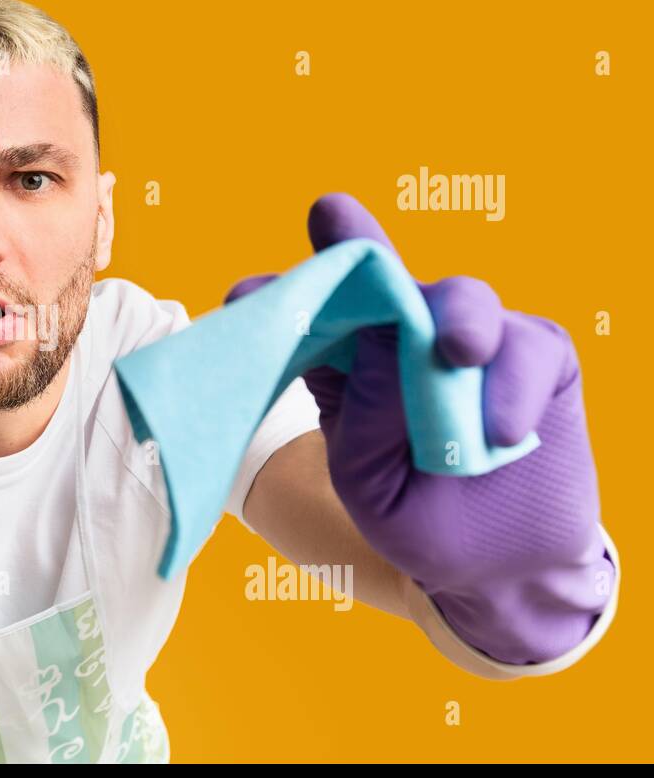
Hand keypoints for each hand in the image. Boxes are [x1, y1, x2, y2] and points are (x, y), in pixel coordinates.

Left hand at [225, 193, 613, 664]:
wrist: (509, 564)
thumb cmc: (423, 522)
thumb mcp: (373, 487)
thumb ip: (370, 418)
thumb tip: (385, 337)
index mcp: (347, 368)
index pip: (308, 320)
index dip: (278, 297)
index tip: (241, 294)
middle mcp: (404, 338)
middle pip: (379, 274)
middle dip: (357, 241)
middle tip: (330, 213)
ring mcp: (471, 338)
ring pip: (459, 298)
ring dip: (456, 321)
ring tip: (458, 353)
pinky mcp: (537, 352)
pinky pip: (525, 346)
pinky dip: (512, 384)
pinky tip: (502, 433)